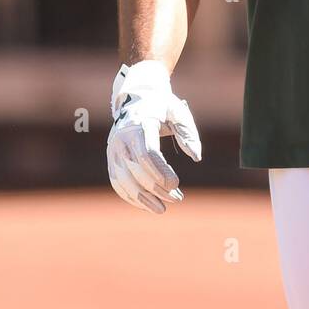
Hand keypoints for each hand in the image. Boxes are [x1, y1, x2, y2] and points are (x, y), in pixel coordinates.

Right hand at [107, 59, 201, 214]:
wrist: (136, 99)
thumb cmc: (162, 107)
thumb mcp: (179, 113)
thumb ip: (188, 133)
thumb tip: (196, 157)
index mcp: (140, 125)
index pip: (147, 153)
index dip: (161, 172)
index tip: (176, 184)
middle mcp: (123, 138)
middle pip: (136, 170)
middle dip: (156, 188)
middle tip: (177, 198)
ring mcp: (114, 150)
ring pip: (124, 180)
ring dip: (143, 199)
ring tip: (162, 209)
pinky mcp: (111, 159)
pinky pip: (117, 182)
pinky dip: (130, 197)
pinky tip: (147, 205)